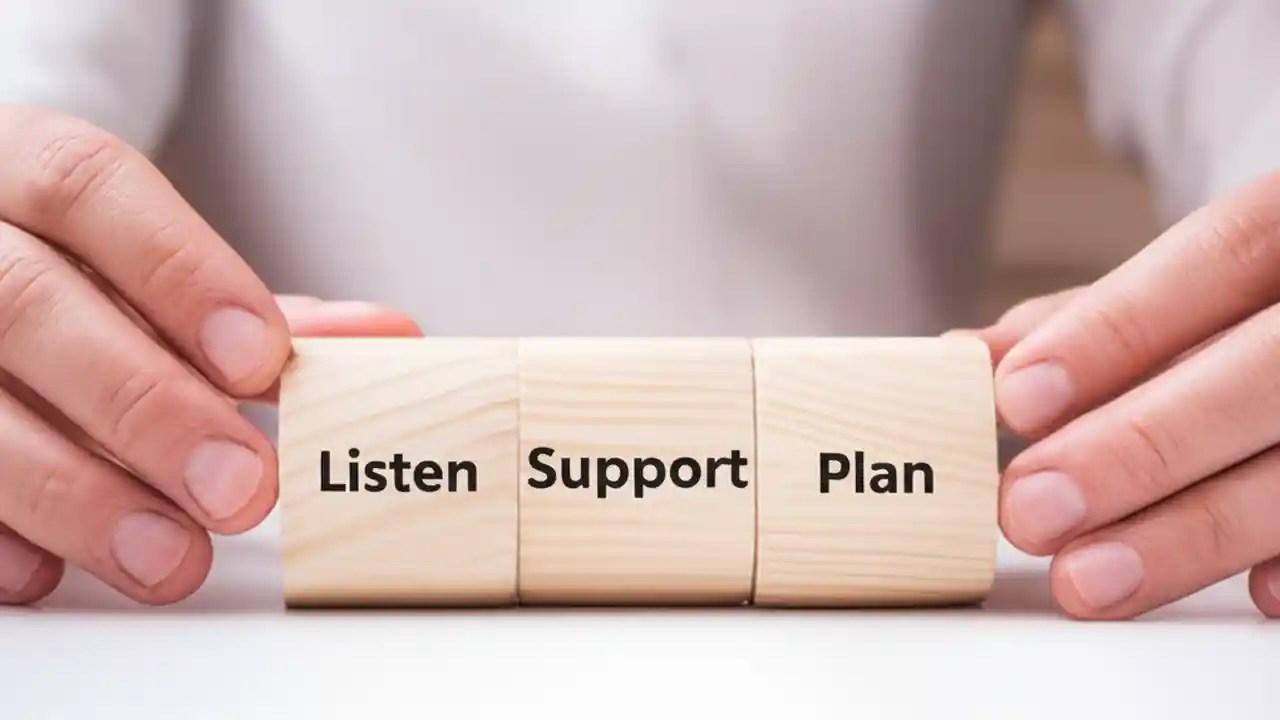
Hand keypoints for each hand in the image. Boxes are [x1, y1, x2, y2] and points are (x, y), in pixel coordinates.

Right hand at [0, 106, 420, 605]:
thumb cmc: (66, 267)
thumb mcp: (151, 272)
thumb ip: (258, 307)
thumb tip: (389, 338)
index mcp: (22, 166)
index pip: (92, 190)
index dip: (180, 275)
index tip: (260, 359)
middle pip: (26, 302)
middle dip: (145, 404)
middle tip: (242, 487)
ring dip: (75, 493)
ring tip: (169, 556)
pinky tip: (49, 571)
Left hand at [971, 172, 1279, 618]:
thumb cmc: (1256, 302)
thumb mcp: (1187, 286)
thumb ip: (1091, 317)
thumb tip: (973, 357)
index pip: (1217, 258)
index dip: (1115, 331)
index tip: (1017, 398)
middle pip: (1262, 372)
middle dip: (1140, 448)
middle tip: (1032, 510)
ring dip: (1194, 534)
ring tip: (1090, 579)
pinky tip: (1249, 590)